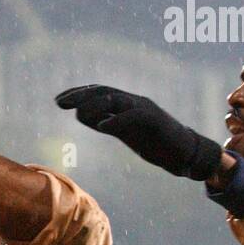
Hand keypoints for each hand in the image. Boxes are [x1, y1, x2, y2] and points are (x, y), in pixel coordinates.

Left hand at [55, 84, 222, 180]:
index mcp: (126, 104)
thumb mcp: (124, 132)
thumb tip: (82, 115)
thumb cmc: (154, 141)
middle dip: (80, 95)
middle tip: (59, 102)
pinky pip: (133, 117)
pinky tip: (102, 127)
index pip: (98, 93)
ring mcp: (145, 109)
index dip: (78, 94)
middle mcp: (134, 101)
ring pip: (117, 100)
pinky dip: (117, 120)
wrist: (184, 152)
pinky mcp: (155, 120)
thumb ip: (105, 122)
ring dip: (95, 105)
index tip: (59, 101)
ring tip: (77, 113)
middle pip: (104, 92)